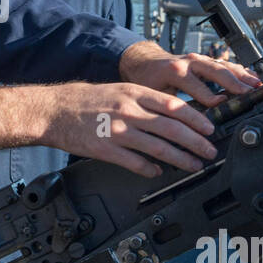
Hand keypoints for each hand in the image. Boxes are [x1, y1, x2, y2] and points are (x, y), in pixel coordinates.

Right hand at [38, 81, 218, 177]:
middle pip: (171, 128)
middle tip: (209, 152)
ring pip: (158, 148)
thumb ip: (144, 100)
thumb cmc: (85, 100)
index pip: (173, 105)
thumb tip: (172, 113)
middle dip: (195, 142)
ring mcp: (117, 131)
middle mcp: (128, 111)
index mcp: (133, 93)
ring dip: (180, 159)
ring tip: (193, 165)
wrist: (53, 111)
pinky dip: (150, 169)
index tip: (209, 129)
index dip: (195, 119)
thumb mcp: (118, 89)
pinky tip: (158, 173)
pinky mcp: (106, 150)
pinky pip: (135, 163)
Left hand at [119, 41, 261, 104]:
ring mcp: (200, 60)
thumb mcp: (154, 95)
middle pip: (216, 71)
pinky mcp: (207, 60)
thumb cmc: (149, 79)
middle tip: (249, 93)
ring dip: (242, 75)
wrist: (145, 62)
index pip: (196, 84)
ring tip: (258, 85)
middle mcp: (190, 62)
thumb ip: (168, 108)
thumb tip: (180, 130)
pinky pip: (227, 64)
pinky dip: (241, 71)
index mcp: (175, 71)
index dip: (209, 96)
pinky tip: (253, 78)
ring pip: (224, 66)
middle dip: (234, 82)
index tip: (222, 105)